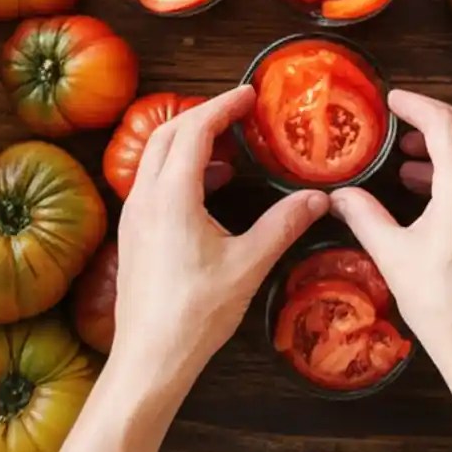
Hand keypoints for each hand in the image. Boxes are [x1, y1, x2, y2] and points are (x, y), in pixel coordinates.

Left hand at [111, 84, 329, 375]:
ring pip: (154, 157)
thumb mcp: (249, 265)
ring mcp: (134, 215)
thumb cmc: (196, 313)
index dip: (223, 106)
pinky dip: (178, 168)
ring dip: (188, 141)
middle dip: (202, 114)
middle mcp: (144, 197)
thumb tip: (319, 198)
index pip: (194, 129)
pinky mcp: (133, 233)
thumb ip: (283, 225)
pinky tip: (207, 187)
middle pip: (167, 133)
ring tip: (227, 147)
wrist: (149, 357)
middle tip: (237, 112)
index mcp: (172, 196)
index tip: (249, 94)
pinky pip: (152, 181)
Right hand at [330, 90, 451, 451]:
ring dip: (443, 144)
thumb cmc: (441, 305)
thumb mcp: (393, 256)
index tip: (390, 100)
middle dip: (432, 117)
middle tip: (397, 121)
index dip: (416, 105)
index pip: (443, 124)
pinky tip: (426, 189)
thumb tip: (338, 195)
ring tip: (405, 157)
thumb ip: (364, 216)